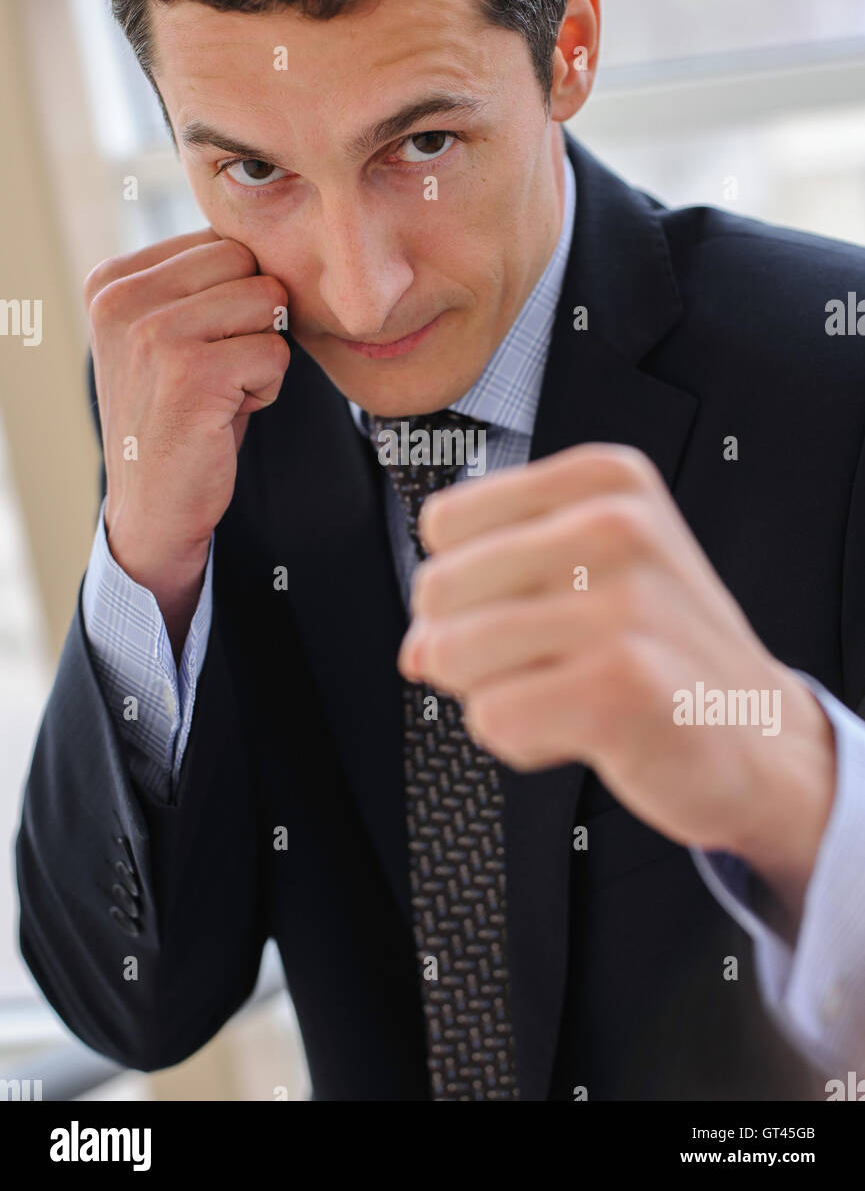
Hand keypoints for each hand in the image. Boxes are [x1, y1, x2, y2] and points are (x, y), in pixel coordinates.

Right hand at [84, 228, 289, 648]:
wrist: (155, 507)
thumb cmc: (178, 416)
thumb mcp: (172, 334)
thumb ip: (200, 281)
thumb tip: (273, 231)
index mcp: (113, 280)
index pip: (221, 241)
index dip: (236, 297)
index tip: (201, 348)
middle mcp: (123, 298)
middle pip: (248, 263)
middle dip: (255, 319)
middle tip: (219, 371)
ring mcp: (153, 334)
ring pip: (268, 302)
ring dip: (262, 353)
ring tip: (221, 391)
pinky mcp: (190, 373)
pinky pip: (275, 352)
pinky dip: (267, 388)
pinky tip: (227, 414)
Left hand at [398, 444, 835, 922]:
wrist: (761, 734)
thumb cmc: (657, 646)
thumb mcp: (585, 574)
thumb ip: (484, 586)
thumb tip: (414, 650)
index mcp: (603, 477)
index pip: (445, 523)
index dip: (464, 584)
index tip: (528, 609)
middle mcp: (616, 524)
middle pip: (436, 589)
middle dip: (465, 644)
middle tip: (544, 663)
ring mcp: (623, 603)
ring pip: (451, 654)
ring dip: (491, 694)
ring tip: (565, 693)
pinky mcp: (621, 686)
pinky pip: (491, 718)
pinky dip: (520, 741)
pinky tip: (582, 732)